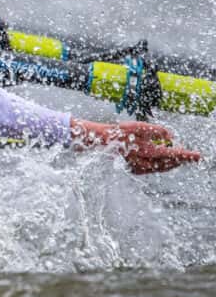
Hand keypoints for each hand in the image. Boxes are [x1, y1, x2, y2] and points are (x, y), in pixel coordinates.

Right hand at [70, 118, 201, 174]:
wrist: (100, 141)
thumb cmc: (118, 132)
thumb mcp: (138, 126)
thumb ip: (157, 130)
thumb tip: (172, 136)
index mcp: (146, 151)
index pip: (172, 154)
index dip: (186, 155)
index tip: (197, 155)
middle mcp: (144, 162)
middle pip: (169, 164)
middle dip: (181, 160)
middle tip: (193, 157)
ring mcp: (139, 168)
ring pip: (162, 168)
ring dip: (173, 163)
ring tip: (182, 159)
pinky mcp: (134, 170)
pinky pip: (153, 169)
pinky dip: (162, 165)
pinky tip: (165, 162)